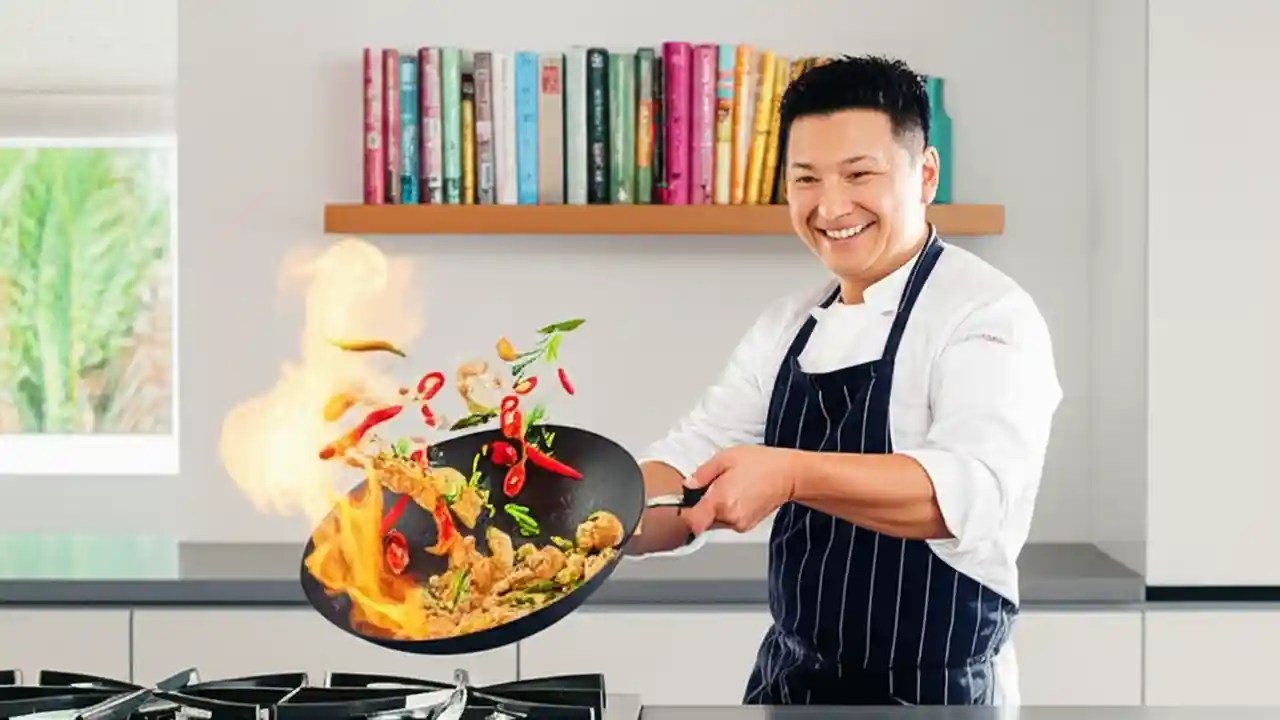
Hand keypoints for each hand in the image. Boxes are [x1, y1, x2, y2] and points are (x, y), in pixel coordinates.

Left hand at [680, 445, 800, 536]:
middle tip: (712, 487)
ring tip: (729, 488)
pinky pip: (728, 521)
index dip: (684, 515)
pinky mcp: (747, 526)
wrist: (789, 475)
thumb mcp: (726, 458)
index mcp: (720, 501)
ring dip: (715, 509)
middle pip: (702, 521)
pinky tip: (738, 495)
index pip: (692, 523)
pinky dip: (728, 511)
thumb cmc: (762, 464)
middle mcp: (730, 517)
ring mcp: (740, 524)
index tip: (682, 506)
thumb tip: (688, 485)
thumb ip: (702, 473)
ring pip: (716, 521)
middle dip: (702, 506)